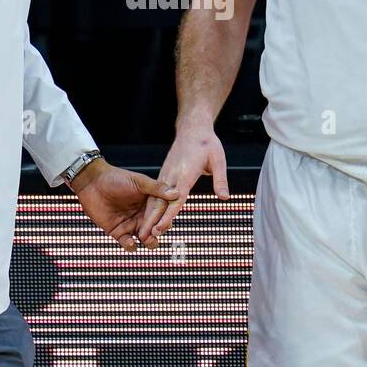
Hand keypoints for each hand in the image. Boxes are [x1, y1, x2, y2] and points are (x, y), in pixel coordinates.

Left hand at [71, 158, 179, 250]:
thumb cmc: (116, 178)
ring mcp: (131, 224)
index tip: (163, 223)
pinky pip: (128, 244)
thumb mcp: (139, 182)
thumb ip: (157, 188)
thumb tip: (176, 193)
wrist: (92, 183)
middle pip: (157, 230)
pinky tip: (130, 241)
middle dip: (157, 234)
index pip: (163, 215)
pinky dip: (131, 245)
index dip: (165, 221)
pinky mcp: (118, 232)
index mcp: (150, 203)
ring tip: (144, 238)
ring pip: (146, 240)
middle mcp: (143, 215)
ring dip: (148, 242)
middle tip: (154, 232)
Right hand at [141, 121, 230, 241]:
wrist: (193, 129)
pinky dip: (149, 207)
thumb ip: (220, 179)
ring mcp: (166, 175)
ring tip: (142, 234)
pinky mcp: (164, 175)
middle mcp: (172, 175)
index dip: (168, 214)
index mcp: (185, 173)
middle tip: (144, 237)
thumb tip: (224, 197)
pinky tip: (146, 219)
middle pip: (159, 201)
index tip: (160, 227)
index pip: (176, 198)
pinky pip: (155, 193)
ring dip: (147, 216)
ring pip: (153, 198)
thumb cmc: (207, 144)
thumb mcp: (219, 159)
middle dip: (151, 220)